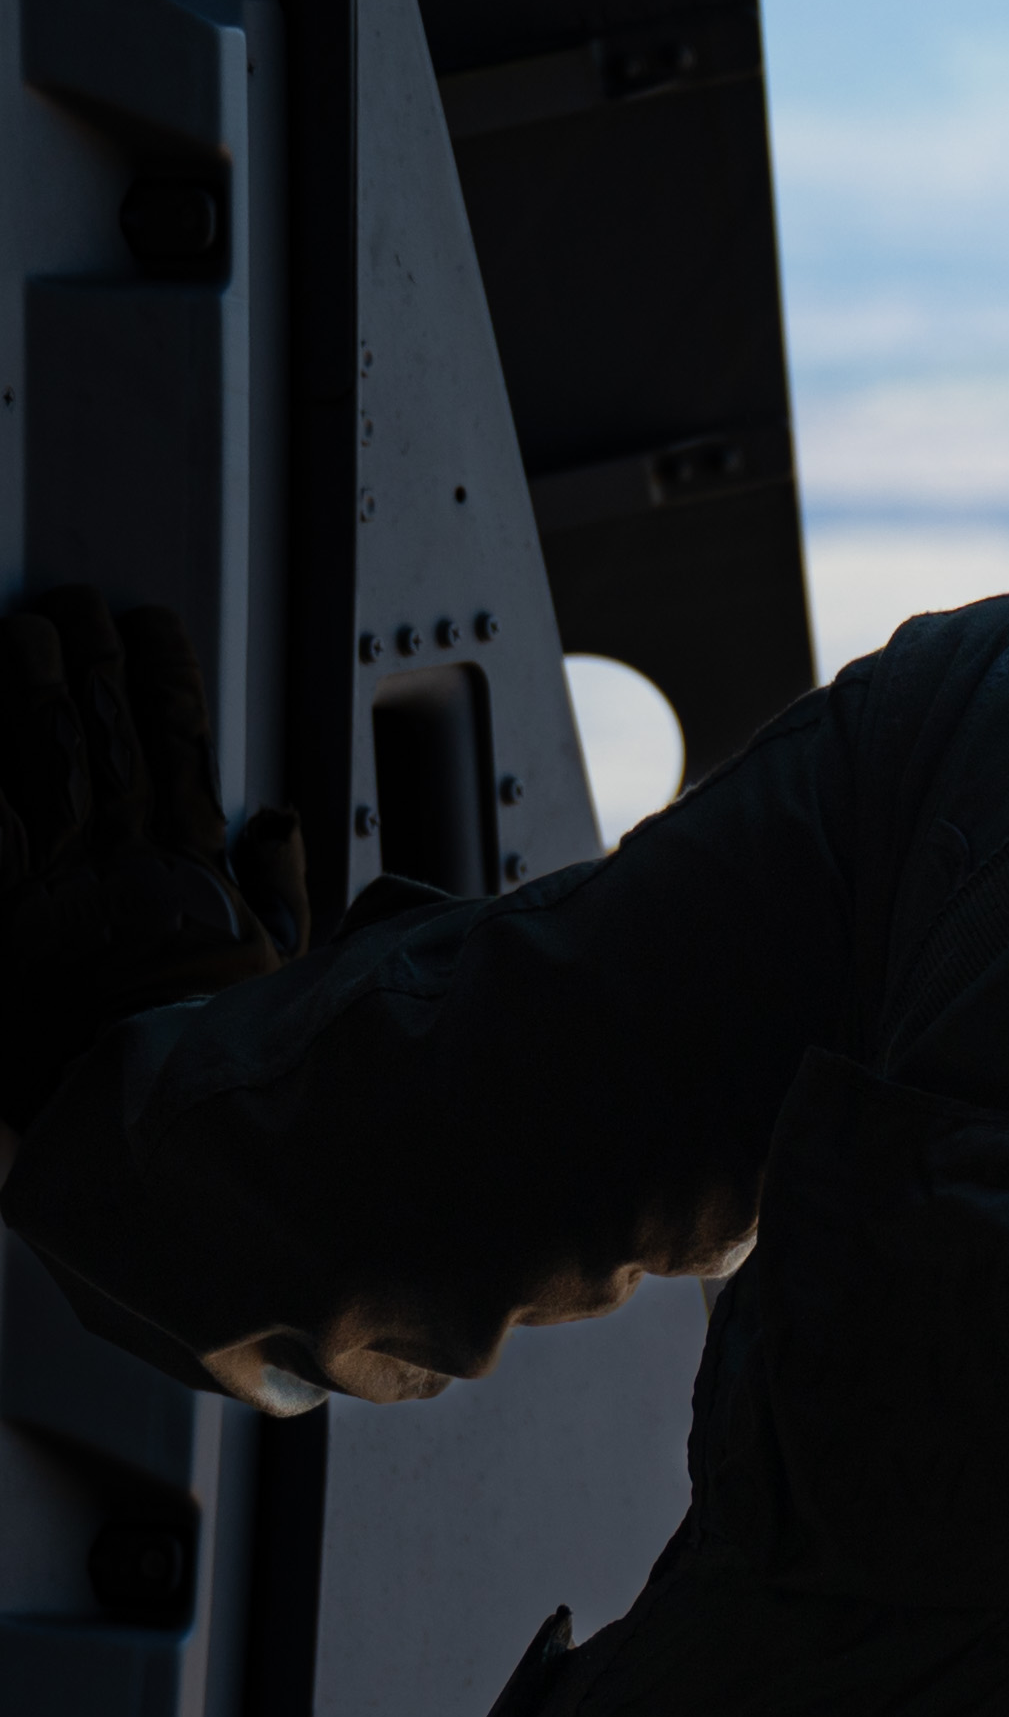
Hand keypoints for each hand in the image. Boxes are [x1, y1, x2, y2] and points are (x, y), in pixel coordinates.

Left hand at [3, 589, 306, 1127]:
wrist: (157, 1114)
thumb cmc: (214, 1052)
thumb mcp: (271, 971)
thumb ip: (275, 888)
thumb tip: (275, 820)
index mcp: (188, 868)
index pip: (179, 745)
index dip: (165, 678)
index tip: (154, 626)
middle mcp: (123, 860)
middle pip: (106, 733)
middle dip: (93, 659)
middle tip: (76, 602)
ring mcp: (59, 882)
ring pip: (44, 756)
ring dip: (31, 687)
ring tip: (22, 630)